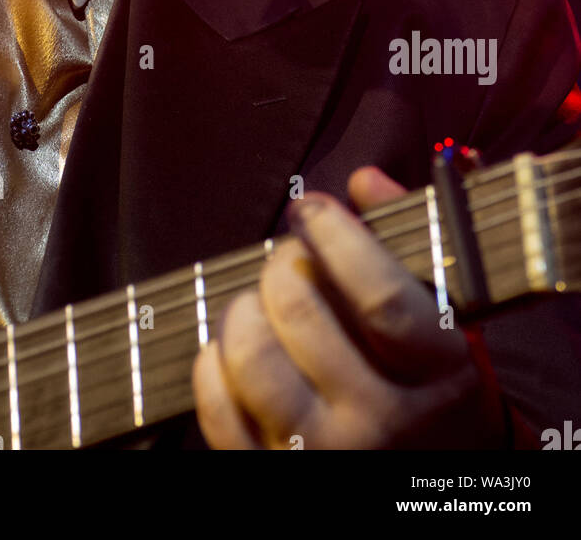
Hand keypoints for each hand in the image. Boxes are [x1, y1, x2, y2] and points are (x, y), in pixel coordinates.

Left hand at [191, 166, 507, 449]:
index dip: (336, 237)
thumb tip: (365, 180)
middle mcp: (382, 421)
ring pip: (253, 359)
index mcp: (438, 374)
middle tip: (288, 257)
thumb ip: (414, 240)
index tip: (312, 208)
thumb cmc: (435, 386)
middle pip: (302, 316)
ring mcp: (326, 454)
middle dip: (281, 264)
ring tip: (260, 303)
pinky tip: (232, 350)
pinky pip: (217, 409)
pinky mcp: (273, 471)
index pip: (380, 296)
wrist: (436, 482)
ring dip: (244, 310)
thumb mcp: (449, 320)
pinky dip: (212, 364)